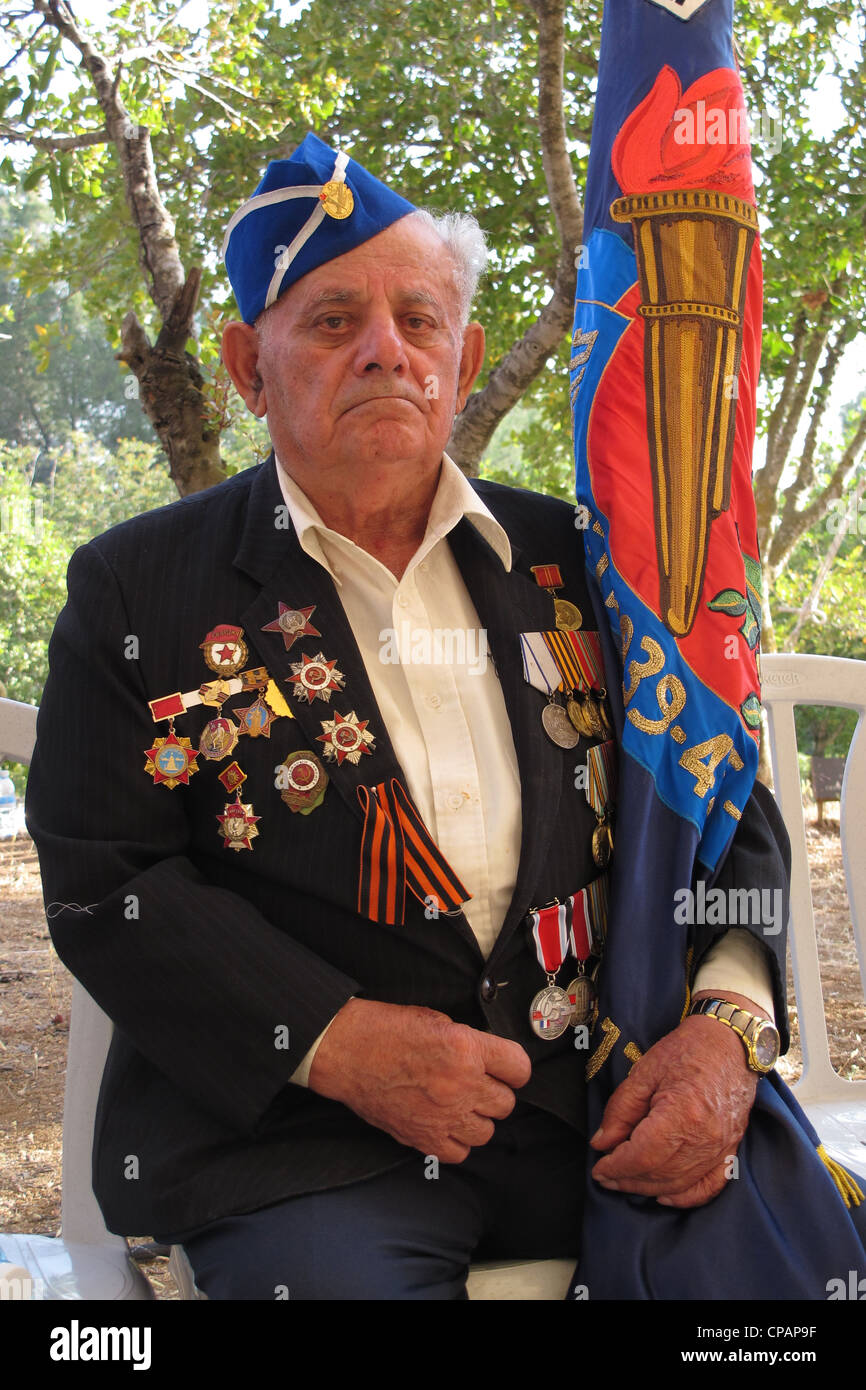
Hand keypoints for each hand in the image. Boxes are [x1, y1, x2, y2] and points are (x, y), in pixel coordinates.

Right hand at [308, 998, 531, 1162]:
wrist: (346, 1052)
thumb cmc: (385, 1030)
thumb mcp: (437, 1019)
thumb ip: (469, 1041)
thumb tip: (488, 1057)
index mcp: (467, 1049)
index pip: (520, 1068)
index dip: (513, 1068)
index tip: (506, 1069)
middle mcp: (461, 1084)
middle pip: (506, 1103)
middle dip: (494, 1093)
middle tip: (478, 1085)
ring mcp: (443, 1115)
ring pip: (486, 1131)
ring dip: (477, 1119)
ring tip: (460, 1105)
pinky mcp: (423, 1138)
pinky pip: (459, 1153)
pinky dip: (456, 1141)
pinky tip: (445, 1124)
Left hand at [589, 991, 765, 1206]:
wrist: (732, 1042)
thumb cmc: (687, 1050)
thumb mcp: (644, 1072)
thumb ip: (621, 1110)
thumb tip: (602, 1144)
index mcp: (681, 1115)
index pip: (642, 1157)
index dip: (616, 1168)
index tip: (598, 1169)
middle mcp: (704, 1138)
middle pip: (660, 1175)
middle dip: (627, 1180)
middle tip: (605, 1177)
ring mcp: (722, 1147)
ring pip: (680, 1184)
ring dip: (649, 1189)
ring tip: (626, 1182)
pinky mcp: (731, 1148)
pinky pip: (711, 1185)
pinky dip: (687, 1196)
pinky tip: (665, 1196)